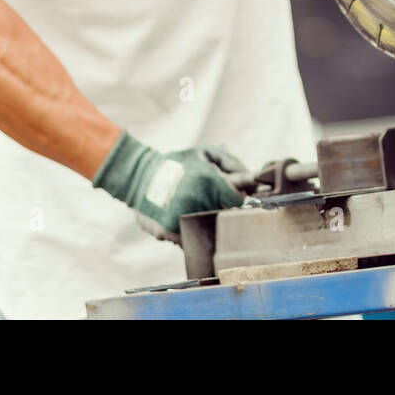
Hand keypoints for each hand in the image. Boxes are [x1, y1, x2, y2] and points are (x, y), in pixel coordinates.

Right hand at [92, 130, 246, 243]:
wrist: (140, 175)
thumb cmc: (181, 162)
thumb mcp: (207, 153)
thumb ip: (234, 164)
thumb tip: (254, 180)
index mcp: (210, 180)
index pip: (238, 203)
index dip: (238, 204)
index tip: (234, 204)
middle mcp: (197, 199)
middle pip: (225, 219)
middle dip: (226, 217)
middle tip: (219, 212)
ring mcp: (181, 217)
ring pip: (209, 233)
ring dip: (210, 229)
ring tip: (201, 218)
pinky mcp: (167, 230)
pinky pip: (189, 242)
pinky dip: (192, 237)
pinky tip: (187, 225)